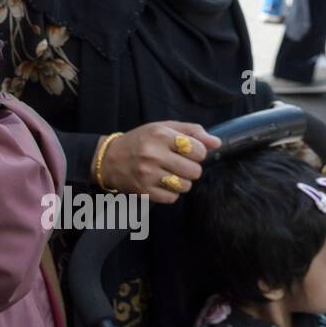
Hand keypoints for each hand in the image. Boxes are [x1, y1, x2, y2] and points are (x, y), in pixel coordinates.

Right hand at [100, 121, 220, 203]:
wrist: (108, 159)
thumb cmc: (139, 141)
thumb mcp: (162, 128)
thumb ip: (191, 131)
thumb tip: (216, 143)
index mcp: (160, 134)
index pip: (198, 150)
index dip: (198, 153)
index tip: (189, 152)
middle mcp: (153, 154)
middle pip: (194, 171)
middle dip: (190, 169)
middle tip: (178, 164)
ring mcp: (147, 174)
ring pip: (185, 186)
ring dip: (181, 182)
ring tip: (169, 174)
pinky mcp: (144, 191)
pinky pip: (172, 198)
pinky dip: (170, 192)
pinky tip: (160, 183)